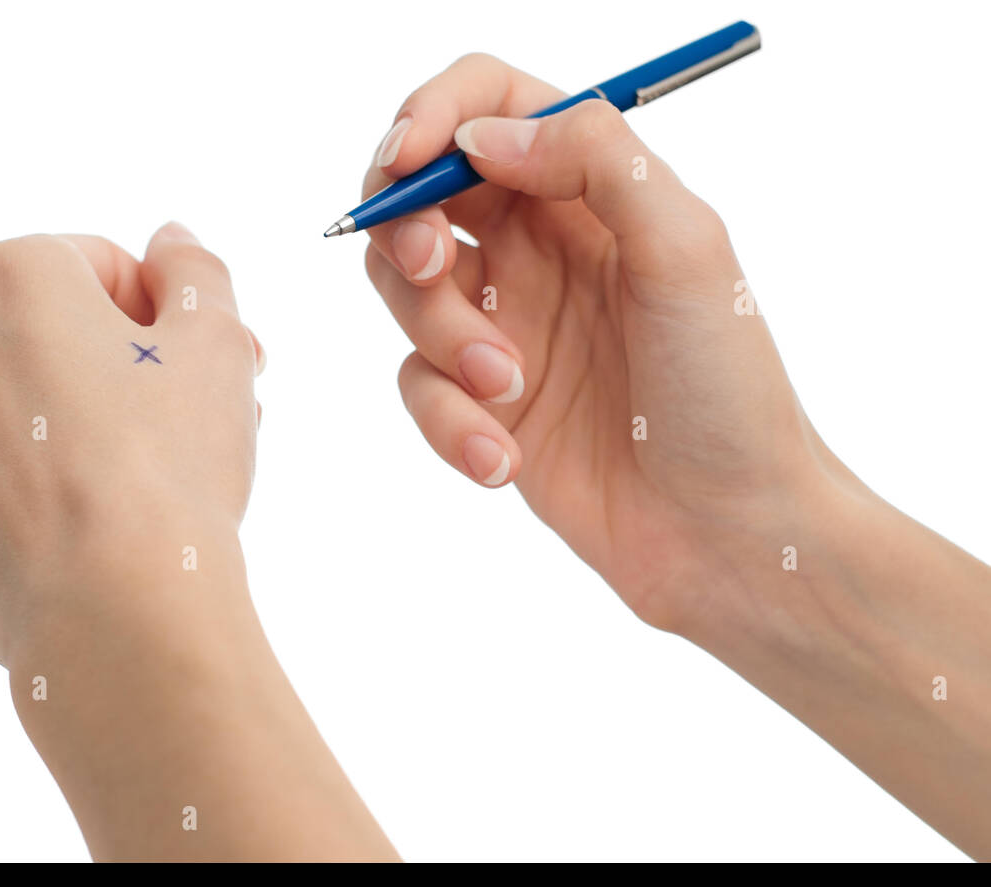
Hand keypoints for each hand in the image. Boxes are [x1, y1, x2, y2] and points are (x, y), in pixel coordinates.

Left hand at [0, 225, 262, 665]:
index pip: (103, 267)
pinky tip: (88, 533)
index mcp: (11, 279)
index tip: (205, 370)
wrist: (115, 610)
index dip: (167, 316)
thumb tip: (171, 241)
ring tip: (145, 487)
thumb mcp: (217, 342)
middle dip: (123, 370)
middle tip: (193, 423)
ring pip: (16, 412)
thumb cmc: (170, 463)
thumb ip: (195, 272)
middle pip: (52, 337)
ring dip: (75, 428)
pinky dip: (32, 496)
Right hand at [362, 55, 843, 635]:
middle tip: (430, 263)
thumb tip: (483, 133)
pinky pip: (417, 388)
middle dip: (404, 224)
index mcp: (590, 195)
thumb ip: (594, 159)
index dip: (435, 115)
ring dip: (439, 336)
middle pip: (421, 194)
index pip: (491, 109)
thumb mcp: (686, 248)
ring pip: (404, 291)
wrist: (727, 534)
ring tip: (508, 388)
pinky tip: (504, 459)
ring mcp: (504, 327)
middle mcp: (538, 250)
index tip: (410, 161)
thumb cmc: (727, 392)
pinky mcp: (480, 404)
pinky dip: (448, 423)